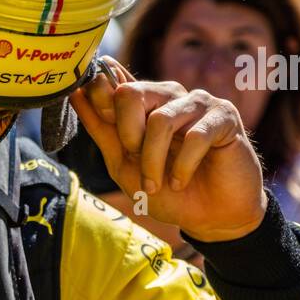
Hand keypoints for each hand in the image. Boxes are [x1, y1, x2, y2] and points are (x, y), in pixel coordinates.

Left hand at [70, 57, 266, 242]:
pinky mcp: (224, 117)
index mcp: (143, 103)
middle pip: (130, 92)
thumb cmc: (167, 190)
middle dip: (126, 135)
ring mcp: (197, 103)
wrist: (209, 217)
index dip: (98, 101)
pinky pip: (195, 136)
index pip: (111, 82)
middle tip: (134, 159)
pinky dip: (182, 167)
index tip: (103, 130)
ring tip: (157, 184)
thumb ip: (102, 130)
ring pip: (161, 120)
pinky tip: (180, 181)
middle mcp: (168, 96)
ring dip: (153, 161)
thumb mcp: (124, 164)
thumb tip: (75, 93)